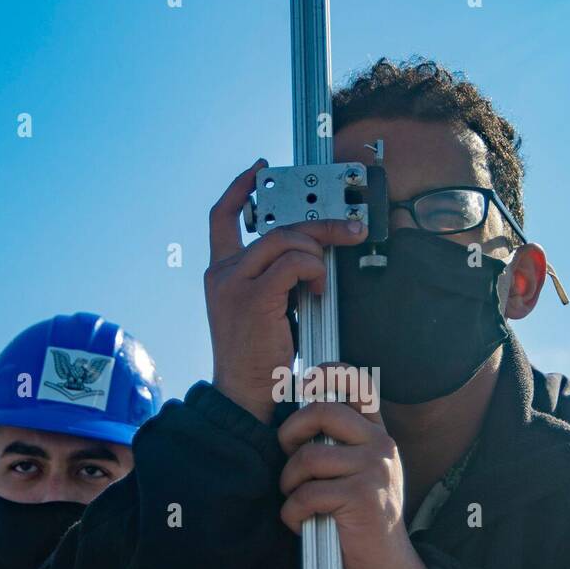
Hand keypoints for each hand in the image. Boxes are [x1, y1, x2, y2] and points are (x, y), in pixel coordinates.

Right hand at [206, 161, 368, 423]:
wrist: (244, 399)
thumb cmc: (260, 362)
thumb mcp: (262, 312)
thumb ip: (275, 281)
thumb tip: (312, 257)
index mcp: (220, 274)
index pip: (222, 217)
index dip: (240, 188)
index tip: (258, 170)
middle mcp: (222, 273)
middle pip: (274, 226)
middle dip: (319, 223)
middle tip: (349, 228)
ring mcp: (235, 283)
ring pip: (287, 240)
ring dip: (320, 253)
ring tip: (325, 279)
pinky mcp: (254, 297)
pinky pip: (296, 263)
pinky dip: (315, 272)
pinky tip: (317, 292)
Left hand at [278, 379, 426, 568]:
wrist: (390, 568)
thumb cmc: (363, 520)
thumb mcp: (362, 473)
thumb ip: (341, 444)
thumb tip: (296, 419)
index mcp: (377, 434)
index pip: (358, 383)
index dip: (327, 374)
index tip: (304, 384)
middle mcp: (380, 445)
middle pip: (321, 412)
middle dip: (289, 433)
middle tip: (287, 457)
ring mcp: (374, 469)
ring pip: (307, 458)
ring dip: (288, 484)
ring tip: (296, 500)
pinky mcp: (362, 497)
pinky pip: (306, 494)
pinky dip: (292, 514)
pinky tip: (301, 523)